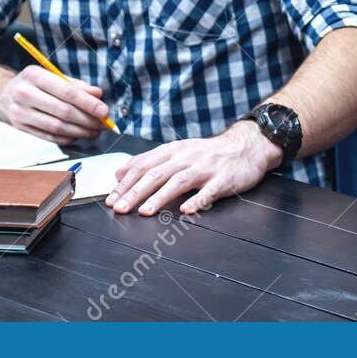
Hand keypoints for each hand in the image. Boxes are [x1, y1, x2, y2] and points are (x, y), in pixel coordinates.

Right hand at [0, 66, 112, 141]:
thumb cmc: (33, 83)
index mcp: (34, 75)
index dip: (88, 103)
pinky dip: (67, 138)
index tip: (104, 111)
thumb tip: (98, 94)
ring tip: (94, 132)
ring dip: (80, 132)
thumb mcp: (51, 75)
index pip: (66, 92)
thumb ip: (75, 84)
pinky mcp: (20, 128)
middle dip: (87, 120)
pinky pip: (49, 137)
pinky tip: (78, 136)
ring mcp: (20, 113)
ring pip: (57, 127)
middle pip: (63, 111)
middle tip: (103, 124)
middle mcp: (25, 93)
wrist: (1, 94)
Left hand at [107, 120, 281, 216]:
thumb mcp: (177, 151)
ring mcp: (205, 168)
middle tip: (119, 208)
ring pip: (178, 181)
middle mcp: (186, 157)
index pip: (143, 165)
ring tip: (144, 211)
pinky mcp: (223, 179)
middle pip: (156, 174)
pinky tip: (186, 211)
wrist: (245, 146)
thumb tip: (119, 172)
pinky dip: (197, 201)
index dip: (126, 182)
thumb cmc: (208, 153)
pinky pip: (209, 191)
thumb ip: (149, 161)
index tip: (111, 198)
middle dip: (135, 192)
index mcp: (173, 151)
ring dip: (159, 197)